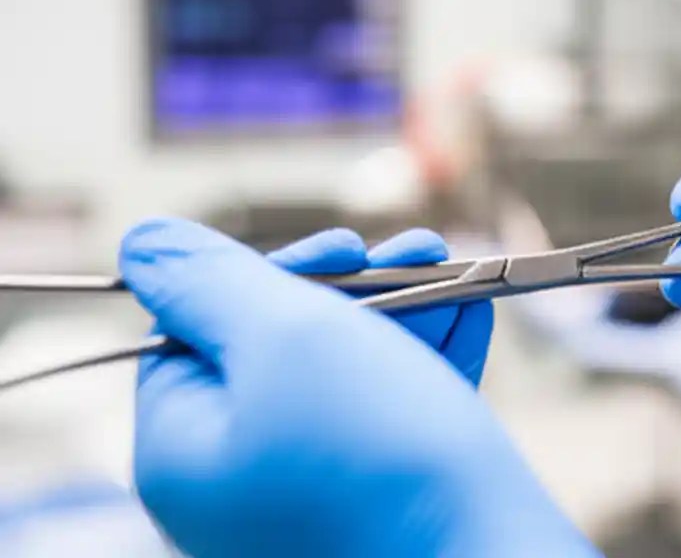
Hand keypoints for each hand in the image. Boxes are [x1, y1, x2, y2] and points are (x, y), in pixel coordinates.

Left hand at [127, 219, 594, 557]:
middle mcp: (237, 481)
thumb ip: (207, 279)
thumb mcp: (286, 338)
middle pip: (275, 346)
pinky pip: (389, 413)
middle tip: (413, 254)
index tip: (341, 250)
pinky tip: (468, 317)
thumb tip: (148, 244)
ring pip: (344, 372)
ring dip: (402, 310)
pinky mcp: (375, 500)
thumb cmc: (386, 461)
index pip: (193, 329)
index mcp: (184, 449)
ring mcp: (308, 496)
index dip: (267, 274)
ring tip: (455, 274)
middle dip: (354, 288)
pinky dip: (427, 360)